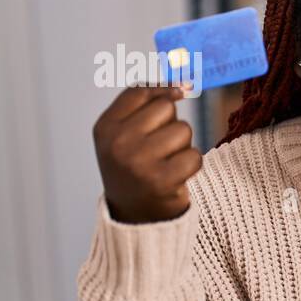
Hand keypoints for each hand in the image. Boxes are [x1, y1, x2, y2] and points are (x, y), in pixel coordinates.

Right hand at [93, 84, 202, 223]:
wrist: (134, 216)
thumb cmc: (135, 167)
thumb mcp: (125, 135)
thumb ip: (145, 105)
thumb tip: (182, 84)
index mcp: (105, 127)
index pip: (139, 91)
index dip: (164, 88)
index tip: (180, 91)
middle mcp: (118, 143)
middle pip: (165, 107)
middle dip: (171, 123)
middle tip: (162, 146)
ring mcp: (138, 162)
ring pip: (183, 129)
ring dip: (183, 144)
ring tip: (168, 161)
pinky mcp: (162, 180)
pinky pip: (195, 155)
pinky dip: (192, 164)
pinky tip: (178, 175)